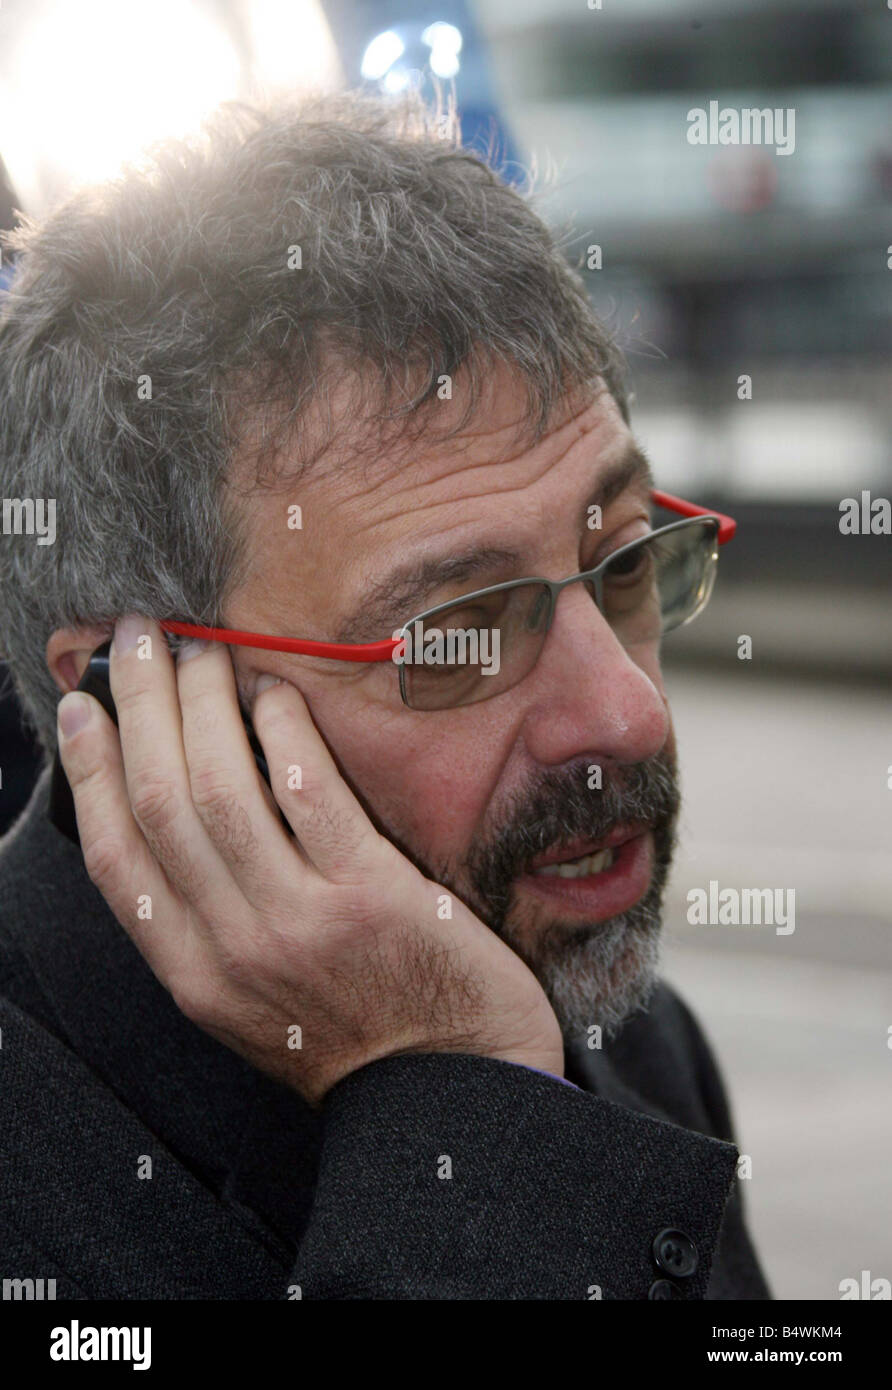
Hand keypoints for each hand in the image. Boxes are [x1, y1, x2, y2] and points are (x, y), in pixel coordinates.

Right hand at [56, 616, 563, 1103]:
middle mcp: (234, 948)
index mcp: (196, 976)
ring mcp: (300, 921)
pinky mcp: (370, 894)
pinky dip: (281, 732)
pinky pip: (308, 794)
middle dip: (140, 709)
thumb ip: (213, 925)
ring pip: (218, 791)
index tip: (84, 710)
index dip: (90, 773)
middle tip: (140, 641)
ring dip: (200, 705)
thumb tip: (180, 819)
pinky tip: (273, 692)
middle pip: (160, 805)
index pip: (119, 859)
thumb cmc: (354, 1036)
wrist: (449, 1097)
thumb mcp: (255, 1005)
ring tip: (201, 650)